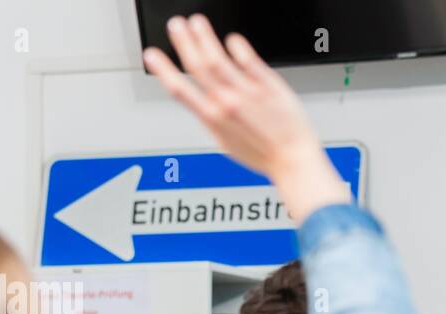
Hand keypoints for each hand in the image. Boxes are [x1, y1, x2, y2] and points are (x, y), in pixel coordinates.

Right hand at [143, 14, 348, 220]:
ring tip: (197, 22)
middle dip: (184, 42)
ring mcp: (248, 93)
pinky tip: (232, 40)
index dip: (163, 70)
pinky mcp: (268, 86)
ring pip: (220, 58)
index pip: (180, 90)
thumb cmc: (263, 154)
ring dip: (205, 37)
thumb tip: (202, 104)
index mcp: (213, 120)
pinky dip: (238, 47)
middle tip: (176, 24)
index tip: (152, 55)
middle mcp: (228, 104)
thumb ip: (213, 119)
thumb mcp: (227, 143)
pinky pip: (249, 61)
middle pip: (199, 66)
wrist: (293, 159)